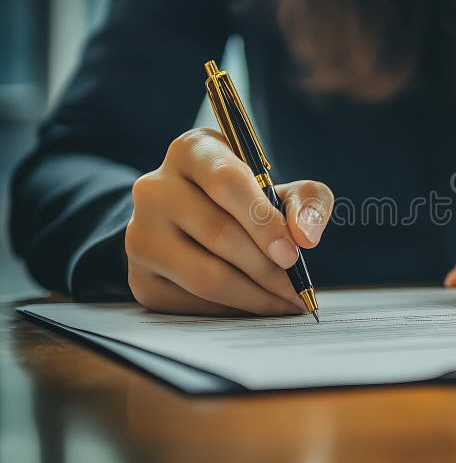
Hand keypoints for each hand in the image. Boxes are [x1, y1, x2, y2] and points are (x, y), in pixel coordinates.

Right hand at [125, 128, 333, 315]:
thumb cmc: (248, 204)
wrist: (197, 227)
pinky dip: (232, 311)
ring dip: (254, 296)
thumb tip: (305, 236)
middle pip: (218, 233)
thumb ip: (308, 202)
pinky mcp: (140, 277)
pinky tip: (254, 306)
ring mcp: (140, 234)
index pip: (227, 182)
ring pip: (204, 275)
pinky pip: (192, 303)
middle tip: (296, 289)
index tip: (292, 254)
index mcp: (192, 152)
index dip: (263, 221)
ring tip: (284, 302)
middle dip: (267, 268)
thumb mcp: (283, 190)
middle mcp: (154, 188)